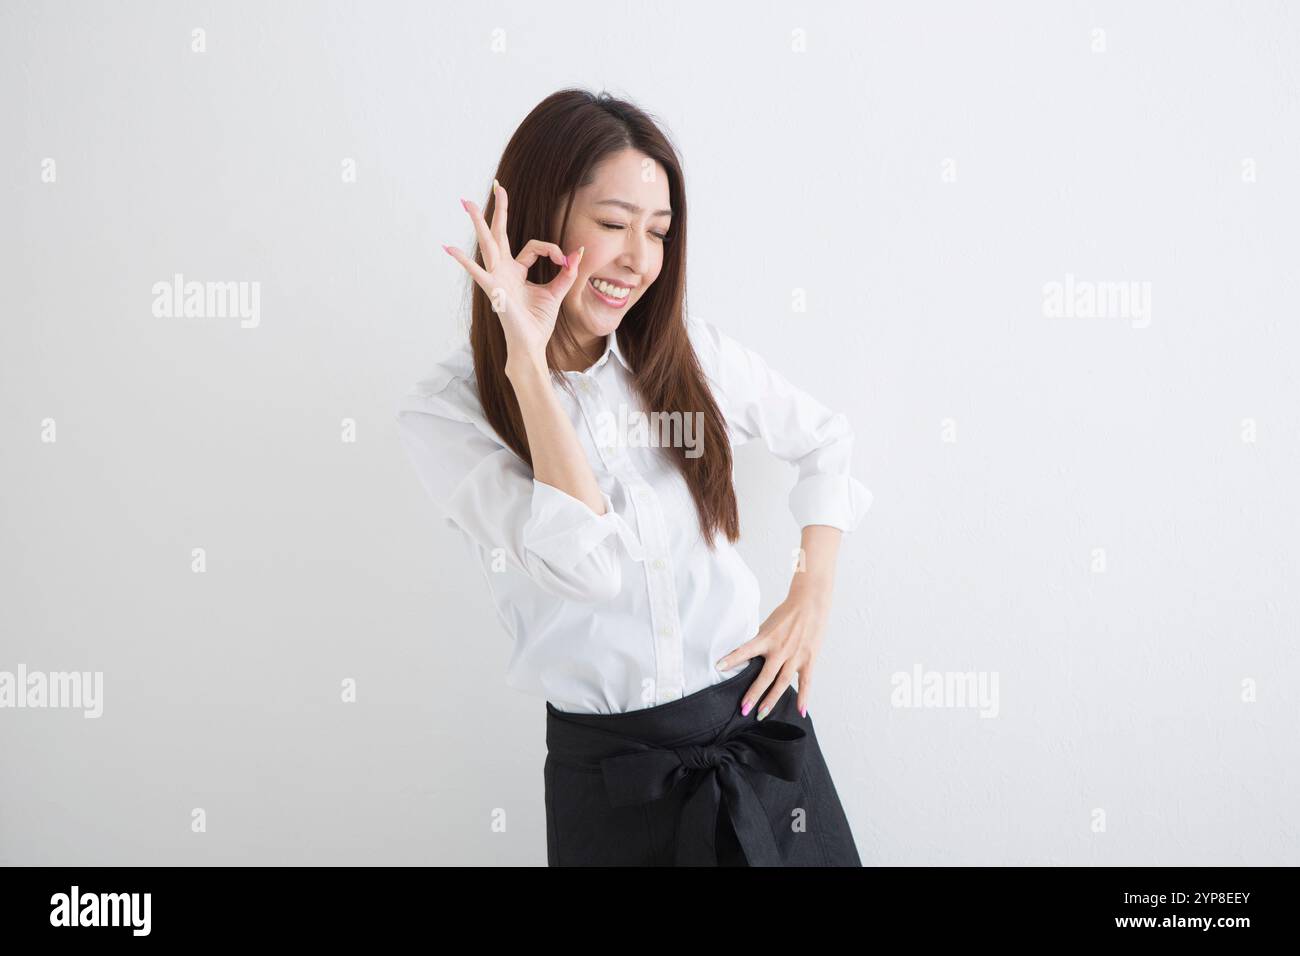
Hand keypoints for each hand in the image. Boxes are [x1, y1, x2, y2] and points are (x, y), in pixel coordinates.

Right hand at [442, 179, 583, 368]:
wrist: (531, 345)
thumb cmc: (538, 323)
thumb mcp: (556, 293)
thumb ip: (565, 274)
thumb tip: (577, 253)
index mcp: (517, 270)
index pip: (534, 247)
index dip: (552, 250)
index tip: (565, 261)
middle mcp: (504, 270)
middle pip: (500, 233)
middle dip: (499, 210)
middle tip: (497, 185)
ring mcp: (496, 277)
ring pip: (487, 244)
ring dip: (479, 222)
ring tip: (467, 203)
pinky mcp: (494, 289)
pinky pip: (477, 272)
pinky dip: (463, 261)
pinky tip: (448, 248)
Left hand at [716, 573, 833, 721]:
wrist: (810, 603)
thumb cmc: (786, 613)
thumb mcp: (768, 624)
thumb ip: (758, 640)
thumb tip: (743, 652)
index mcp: (767, 639)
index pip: (745, 650)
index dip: (732, 658)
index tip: (718, 666)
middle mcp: (780, 650)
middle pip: (765, 676)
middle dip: (753, 694)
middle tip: (743, 710)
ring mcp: (795, 656)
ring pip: (782, 683)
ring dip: (772, 700)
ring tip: (761, 714)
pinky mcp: (809, 659)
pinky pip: (806, 682)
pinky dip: (803, 697)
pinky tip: (800, 711)